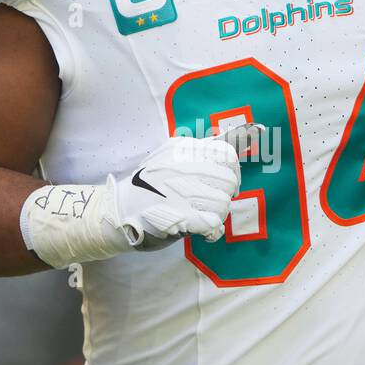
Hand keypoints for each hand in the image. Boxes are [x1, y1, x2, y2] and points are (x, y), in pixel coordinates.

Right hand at [105, 135, 240, 248]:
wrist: (119, 212)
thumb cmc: (148, 185)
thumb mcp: (170, 154)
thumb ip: (202, 148)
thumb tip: (244, 133)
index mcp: (183, 149)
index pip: (227, 154)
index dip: (233, 171)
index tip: (226, 182)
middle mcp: (184, 167)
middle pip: (229, 181)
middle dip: (224, 195)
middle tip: (209, 202)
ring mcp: (183, 192)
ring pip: (224, 204)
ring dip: (216, 214)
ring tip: (201, 216)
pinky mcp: (182, 217)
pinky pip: (215, 223)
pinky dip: (212, 231)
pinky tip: (202, 231)